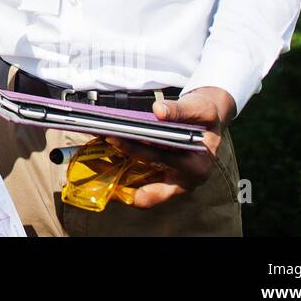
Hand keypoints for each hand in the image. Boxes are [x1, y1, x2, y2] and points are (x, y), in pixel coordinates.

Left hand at [104, 86, 235, 207]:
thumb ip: (180, 110)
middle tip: (94, 157)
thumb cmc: (205, 117)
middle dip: (119, 175)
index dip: (135, 150)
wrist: (208, 122)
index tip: (113, 136)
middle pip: (147, 189)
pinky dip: (121, 175)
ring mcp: (171, 184)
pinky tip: (102, 161)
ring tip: (92, 162)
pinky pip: (138, 184)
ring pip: (140, 191)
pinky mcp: (161, 181)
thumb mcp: (200, 108)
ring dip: (116, 180)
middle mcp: (183, 182)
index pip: (160, 160)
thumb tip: (158, 110)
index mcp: (196, 167)